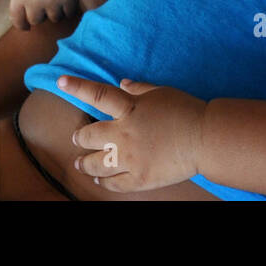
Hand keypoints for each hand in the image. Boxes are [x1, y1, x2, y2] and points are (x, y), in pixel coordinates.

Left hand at [9, 0, 79, 28]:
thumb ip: (22, 0)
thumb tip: (24, 22)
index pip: (18, 20)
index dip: (23, 24)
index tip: (27, 26)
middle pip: (36, 20)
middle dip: (41, 14)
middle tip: (46, 0)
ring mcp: (52, 0)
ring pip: (54, 18)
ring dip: (57, 10)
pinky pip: (68, 13)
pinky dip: (70, 7)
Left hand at [63, 76, 205, 191]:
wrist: (205, 139)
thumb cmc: (185, 110)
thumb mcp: (161, 92)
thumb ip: (139, 88)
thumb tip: (122, 83)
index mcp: (129, 108)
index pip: (97, 94)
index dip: (77, 87)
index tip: (60, 82)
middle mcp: (124, 134)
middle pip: (89, 136)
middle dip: (80, 138)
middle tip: (78, 138)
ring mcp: (130, 158)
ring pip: (96, 163)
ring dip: (85, 163)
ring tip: (81, 164)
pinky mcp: (139, 178)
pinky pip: (114, 184)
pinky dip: (104, 182)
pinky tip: (100, 180)